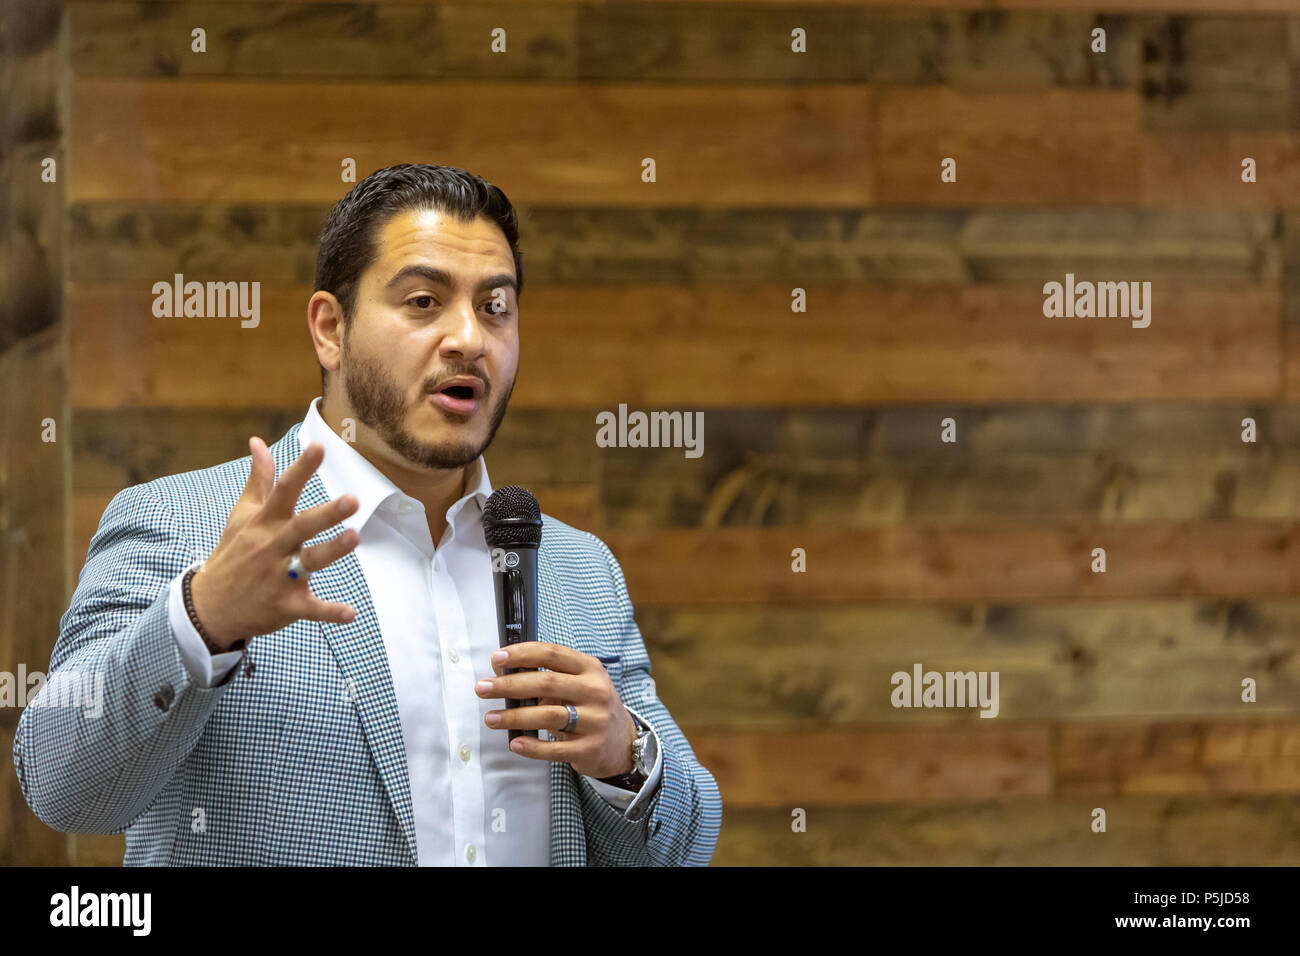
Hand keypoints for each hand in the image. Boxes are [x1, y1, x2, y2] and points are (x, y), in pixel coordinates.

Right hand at [189, 437, 359, 648]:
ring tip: (354, 538)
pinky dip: (330, 612)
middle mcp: (272, 547)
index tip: (319, 446)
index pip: (283, 491)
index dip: (301, 469)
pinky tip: (350, 613)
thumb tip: (258, 442)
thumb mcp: (242, 516)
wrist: (210, 606)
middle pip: (301, 526)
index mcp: (264, 523)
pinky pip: (311, 609)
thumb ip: (258, 480)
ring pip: (309, 562)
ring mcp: (279, 577)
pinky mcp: (286, 605)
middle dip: (326, 513)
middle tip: (352, 499)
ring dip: (332, 551)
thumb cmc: (234, 553)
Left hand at [477, 642, 637, 778]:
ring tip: (490, 718)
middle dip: (509, 685)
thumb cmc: (591, 706)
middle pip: (546, 683)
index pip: (552, 654)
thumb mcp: (578, 683)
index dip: (522, 654)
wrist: (623, 742)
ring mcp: (595, 720)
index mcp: (590, 668)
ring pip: (548, 715)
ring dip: (514, 717)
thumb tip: (502, 670)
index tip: (496, 658)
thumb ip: (546, 675)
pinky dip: (532, 746)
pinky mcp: (590, 748)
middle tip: (482, 688)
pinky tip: (515, 742)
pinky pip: (555, 748)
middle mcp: (595, 691)